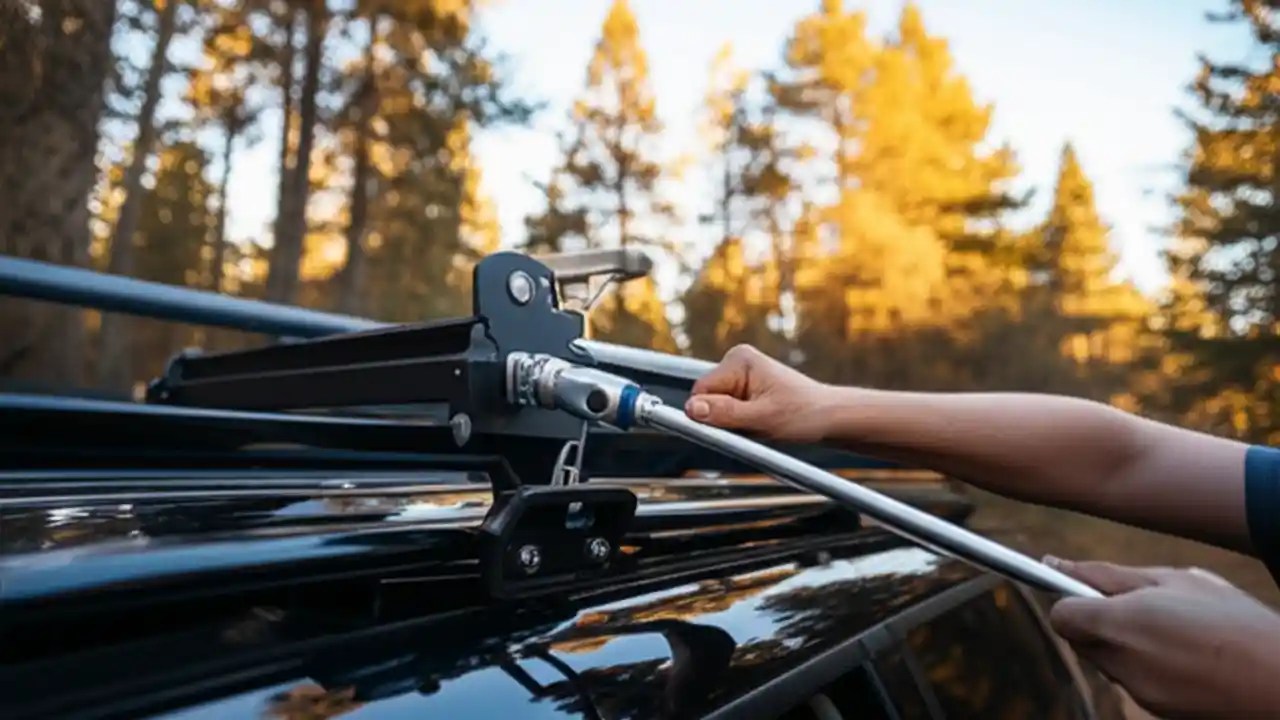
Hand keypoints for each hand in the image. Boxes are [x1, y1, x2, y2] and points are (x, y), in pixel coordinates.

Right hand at [684, 344, 830, 442]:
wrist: (829, 417)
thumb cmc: (804, 415)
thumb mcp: (762, 419)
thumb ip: (724, 413)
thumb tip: (690, 409)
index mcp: (739, 360)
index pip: (701, 391)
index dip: (710, 414)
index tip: (733, 427)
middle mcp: (737, 361)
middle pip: (707, 398)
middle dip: (724, 418)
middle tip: (753, 425)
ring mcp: (741, 373)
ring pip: (716, 406)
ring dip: (733, 421)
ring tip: (760, 423)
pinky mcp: (746, 386)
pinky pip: (727, 408)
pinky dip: (740, 421)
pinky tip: (760, 422)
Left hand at [1046, 557, 1279, 718]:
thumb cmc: (1234, 621)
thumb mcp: (1177, 581)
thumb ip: (1110, 576)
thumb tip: (1056, 565)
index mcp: (1120, 625)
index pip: (1062, 616)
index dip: (1074, 600)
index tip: (1092, 590)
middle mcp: (1121, 664)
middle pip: (1084, 640)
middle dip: (1103, 622)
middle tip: (1148, 606)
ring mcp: (1138, 693)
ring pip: (1111, 662)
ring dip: (1128, 645)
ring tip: (1178, 632)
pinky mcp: (1156, 712)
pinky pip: (1137, 682)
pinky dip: (1150, 667)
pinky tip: (1188, 657)